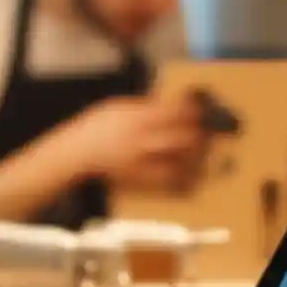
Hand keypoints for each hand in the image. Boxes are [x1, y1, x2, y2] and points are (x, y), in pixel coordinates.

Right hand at [53, 95, 207, 190]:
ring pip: (180, 162)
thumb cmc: (99, 125)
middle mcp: (142, 140)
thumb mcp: (120, 106)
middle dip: (200, 134)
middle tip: (208, 131)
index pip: (173, 113)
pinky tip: (193, 175)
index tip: (201, 109)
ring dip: (196, 157)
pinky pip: (169, 182)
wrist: (78, 152)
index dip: (192, 111)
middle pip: (182, 138)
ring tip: (203, 152)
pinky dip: (184, 179)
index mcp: (137, 118)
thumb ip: (146, 106)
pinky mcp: (141, 179)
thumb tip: (172, 104)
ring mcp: (143, 162)